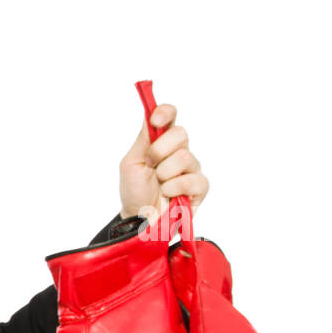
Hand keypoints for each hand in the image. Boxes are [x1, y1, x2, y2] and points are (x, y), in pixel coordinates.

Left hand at [118, 103, 209, 222]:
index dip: (166, 113)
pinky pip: (193, 179)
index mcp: (162, 141)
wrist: (138, 219)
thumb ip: (143, 139)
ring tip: (159, 185)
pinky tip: (168, 194)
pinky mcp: (200, 187)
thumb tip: (150, 112)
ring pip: (184, 157)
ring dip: (165, 174)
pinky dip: (175, 188)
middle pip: (181, 133)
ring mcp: (192, 168)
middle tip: (150, 166)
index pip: (171, 116)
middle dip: (159, 151)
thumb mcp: (131, 163)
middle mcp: (180, 151)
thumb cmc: (134, 191)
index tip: (155, 121)